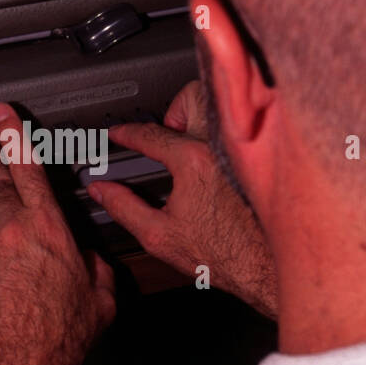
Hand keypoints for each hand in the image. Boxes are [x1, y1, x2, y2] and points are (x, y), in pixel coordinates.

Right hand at [88, 82, 277, 318]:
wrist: (263, 267)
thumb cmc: (221, 255)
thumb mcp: (158, 235)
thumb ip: (123, 208)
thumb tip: (101, 191)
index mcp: (192, 162)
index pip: (150, 134)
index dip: (127, 133)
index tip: (119, 134)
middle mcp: (219, 147)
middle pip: (191, 97)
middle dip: (172, 110)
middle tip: (165, 135)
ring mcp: (240, 150)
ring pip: (219, 105)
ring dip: (198, 116)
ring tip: (188, 141)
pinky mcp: (256, 158)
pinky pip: (235, 128)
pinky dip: (218, 133)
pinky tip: (211, 157)